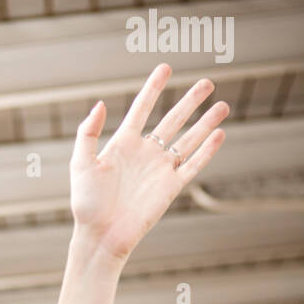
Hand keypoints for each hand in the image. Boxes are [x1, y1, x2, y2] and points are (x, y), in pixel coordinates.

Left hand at [69, 63, 228, 264]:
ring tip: (222, 105)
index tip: (165, 67)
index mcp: (123, 144)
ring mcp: (159, 170)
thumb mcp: (81, 164)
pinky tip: (220, 134)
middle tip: (207, 83)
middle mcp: (145, 153)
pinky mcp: (170, 188)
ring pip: (188, 140)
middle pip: (173, 120)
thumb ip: (87, 133)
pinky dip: (207, 151)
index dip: (153, 88)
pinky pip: (192, 165)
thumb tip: (99, 104)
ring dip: (206, 123)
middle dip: (190, 101)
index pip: (142, 108)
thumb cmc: (86, 204)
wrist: (100, 236)